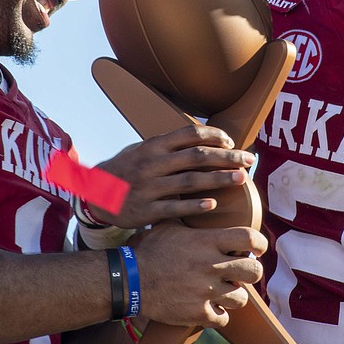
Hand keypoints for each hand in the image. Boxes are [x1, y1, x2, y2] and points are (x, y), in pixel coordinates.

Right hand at [93, 125, 254, 228]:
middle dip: (227, 157)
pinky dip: (194, 205)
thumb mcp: (142, 149)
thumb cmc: (126, 170)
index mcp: (154, 146)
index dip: (214, 136)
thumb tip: (202, 139)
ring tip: (241, 179)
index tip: (232, 141)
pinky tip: (213, 204)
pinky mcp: (146, 209)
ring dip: (219, 179)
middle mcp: (153, 164)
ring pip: (190, 181)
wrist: (93, 194)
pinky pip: (174, 207)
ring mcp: (149, 187)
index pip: (189, 134)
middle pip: (196, 157)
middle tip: (249, 160)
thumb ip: (168, 146)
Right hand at [131, 221, 266, 327]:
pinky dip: (219, 314)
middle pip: (254, 272)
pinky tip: (211, 307)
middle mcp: (211, 266)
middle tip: (241, 271)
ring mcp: (206, 292)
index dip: (260, 243)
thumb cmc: (149, 250)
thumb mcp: (169, 225)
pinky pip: (223, 318)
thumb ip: (189, 214)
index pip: (250, 239)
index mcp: (207, 242)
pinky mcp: (197, 313)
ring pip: (241, 298)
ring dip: (234, 295)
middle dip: (251, 272)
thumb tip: (199, 197)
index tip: (257, 248)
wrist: (129, 280)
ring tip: (224, 290)